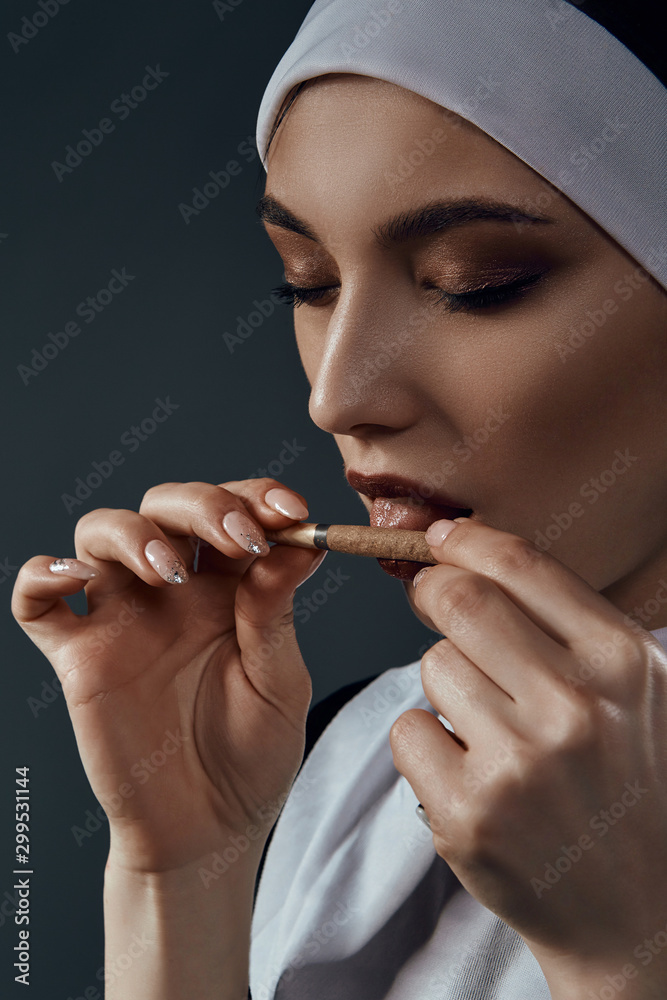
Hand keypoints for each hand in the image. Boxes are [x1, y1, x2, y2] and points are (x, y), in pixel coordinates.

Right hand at [11, 479, 325, 873]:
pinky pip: (37, 602)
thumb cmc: (252, 757)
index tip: (289, 511)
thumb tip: (300, 544)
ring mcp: (122, 619)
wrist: (207, 831)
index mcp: (230, 588)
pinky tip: (75, 580)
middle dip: (202, 505)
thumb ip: (274, 613)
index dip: (256, 496)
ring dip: (131, 533)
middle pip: (167, 507)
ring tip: (170, 572)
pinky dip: (42, 575)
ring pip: (100, 533)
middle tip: (238, 539)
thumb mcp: (279, 683)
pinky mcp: (78, 658)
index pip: (235, 512)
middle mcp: (174, 591)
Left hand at [389, 517, 666, 996]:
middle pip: (459, 601)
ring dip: (445, 682)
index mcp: (623, 663)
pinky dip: (425, 741)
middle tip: (432, 601)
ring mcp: (519, 766)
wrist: (638, 910)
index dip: (466, 542)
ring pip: (432, 666)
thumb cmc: (628, 779)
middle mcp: (575, 709)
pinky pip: (408, 730)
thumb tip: (465, 547)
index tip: (443, 541)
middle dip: (433, 591)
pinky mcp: (470, 816)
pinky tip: (468, 769)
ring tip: (488, 723)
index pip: (520, 565)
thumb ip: (566, 618)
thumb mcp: (634, 687)